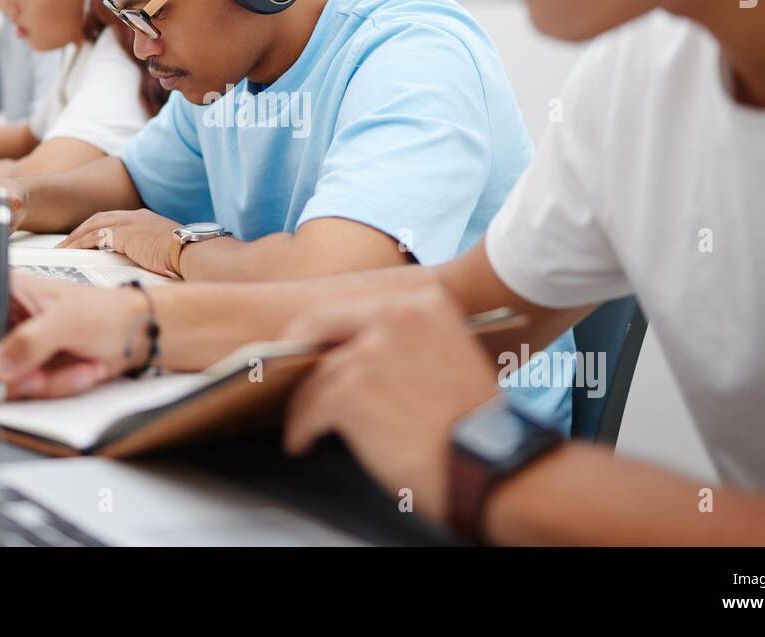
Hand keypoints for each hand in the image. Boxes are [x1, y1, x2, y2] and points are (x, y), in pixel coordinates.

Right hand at [0, 274, 150, 398]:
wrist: (135, 334)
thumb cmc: (107, 312)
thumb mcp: (67, 321)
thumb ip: (30, 341)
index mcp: (4, 290)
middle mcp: (4, 317)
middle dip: (14, 375)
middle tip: (41, 377)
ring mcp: (15, 345)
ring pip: (3, 380)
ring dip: (43, 381)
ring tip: (76, 366)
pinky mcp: (28, 368)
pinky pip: (25, 391)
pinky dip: (55, 387)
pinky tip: (80, 370)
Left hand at [58, 209, 182, 276]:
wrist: (190, 252)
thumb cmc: (184, 256)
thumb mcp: (165, 251)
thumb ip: (151, 252)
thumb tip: (147, 266)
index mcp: (144, 219)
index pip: (114, 219)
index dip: (98, 227)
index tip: (87, 237)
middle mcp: (134, 216)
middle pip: (99, 218)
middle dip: (81, 230)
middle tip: (67, 242)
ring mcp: (128, 223)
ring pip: (92, 227)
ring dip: (75, 238)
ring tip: (62, 249)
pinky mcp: (122, 234)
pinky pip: (93, 238)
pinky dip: (80, 244)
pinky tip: (71, 252)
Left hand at [283, 286, 501, 523]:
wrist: (490, 461)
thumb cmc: (473, 423)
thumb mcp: (448, 357)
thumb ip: (403, 344)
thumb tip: (351, 355)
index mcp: (424, 302)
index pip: (354, 305)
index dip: (321, 328)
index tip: (303, 344)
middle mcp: (395, 316)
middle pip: (319, 324)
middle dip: (292, 350)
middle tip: (274, 370)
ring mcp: (371, 351)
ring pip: (316, 376)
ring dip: (304, 405)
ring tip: (302, 425)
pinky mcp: (352, 390)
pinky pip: (310, 408)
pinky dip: (301, 428)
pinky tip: (302, 442)